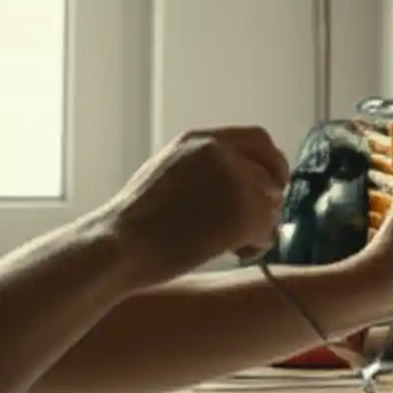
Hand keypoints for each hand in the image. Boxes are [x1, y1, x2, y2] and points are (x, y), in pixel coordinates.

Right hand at [101, 126, 288, 284]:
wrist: (118, 246)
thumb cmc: (134, 225)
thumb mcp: (169, 174)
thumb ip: (205, 170)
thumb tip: (244, 185)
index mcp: (199, 140)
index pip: (258, 139)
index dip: (271, 164)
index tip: (272, 185)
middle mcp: (219, 151)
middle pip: (274, 166)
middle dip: (275, 193)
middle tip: (263, 219)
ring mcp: (233, 179)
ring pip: (272, 203)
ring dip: (260, 227)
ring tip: (233, 245)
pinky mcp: (242, 211)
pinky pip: (268, 230)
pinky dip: (256, 245)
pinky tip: (233, 253)